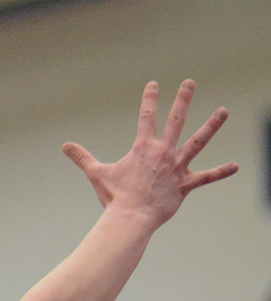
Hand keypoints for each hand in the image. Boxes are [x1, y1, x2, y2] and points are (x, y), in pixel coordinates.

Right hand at [62, 80, 235, 224]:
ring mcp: (177, 167)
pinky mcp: (185, 184)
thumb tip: (65, 146)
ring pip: (198, 142)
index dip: (150, 99)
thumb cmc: (114, 197)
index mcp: (143, 148)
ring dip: (212, 126)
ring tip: (224, 111)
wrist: (130, 217)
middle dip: (183, 99)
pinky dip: (220, 172)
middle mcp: (163, 152)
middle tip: (190, 83)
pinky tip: (236, 166)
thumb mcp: (97, 174)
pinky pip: (205, 177)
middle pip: (176, 120)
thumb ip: (82, 158)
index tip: (154, 84)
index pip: (146, 117)